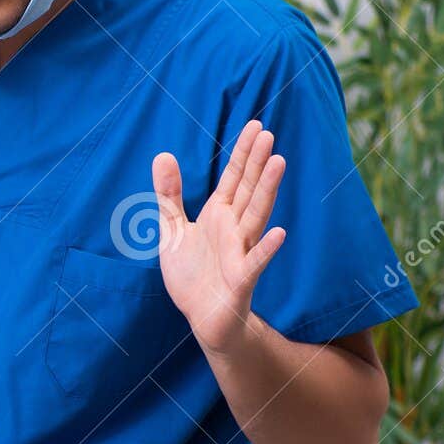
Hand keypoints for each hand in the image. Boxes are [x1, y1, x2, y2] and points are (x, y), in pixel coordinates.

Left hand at [152, 120, 286, 356]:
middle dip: (257, 163)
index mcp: (219, 215)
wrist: (202, 318)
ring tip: (278, 164)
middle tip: (268, 134)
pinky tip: (280, 233)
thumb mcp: (172, 229)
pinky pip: (255, 262)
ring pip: (256, 217)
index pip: (234, 178)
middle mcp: (234, 229)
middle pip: (248, 190)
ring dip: (267, 191)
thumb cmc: (192, 274)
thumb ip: (169, 194)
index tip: (255, 125)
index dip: (243, 153)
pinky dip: (266, 248)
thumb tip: (163, 154)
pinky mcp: (241, 280)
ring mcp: (240, 253)